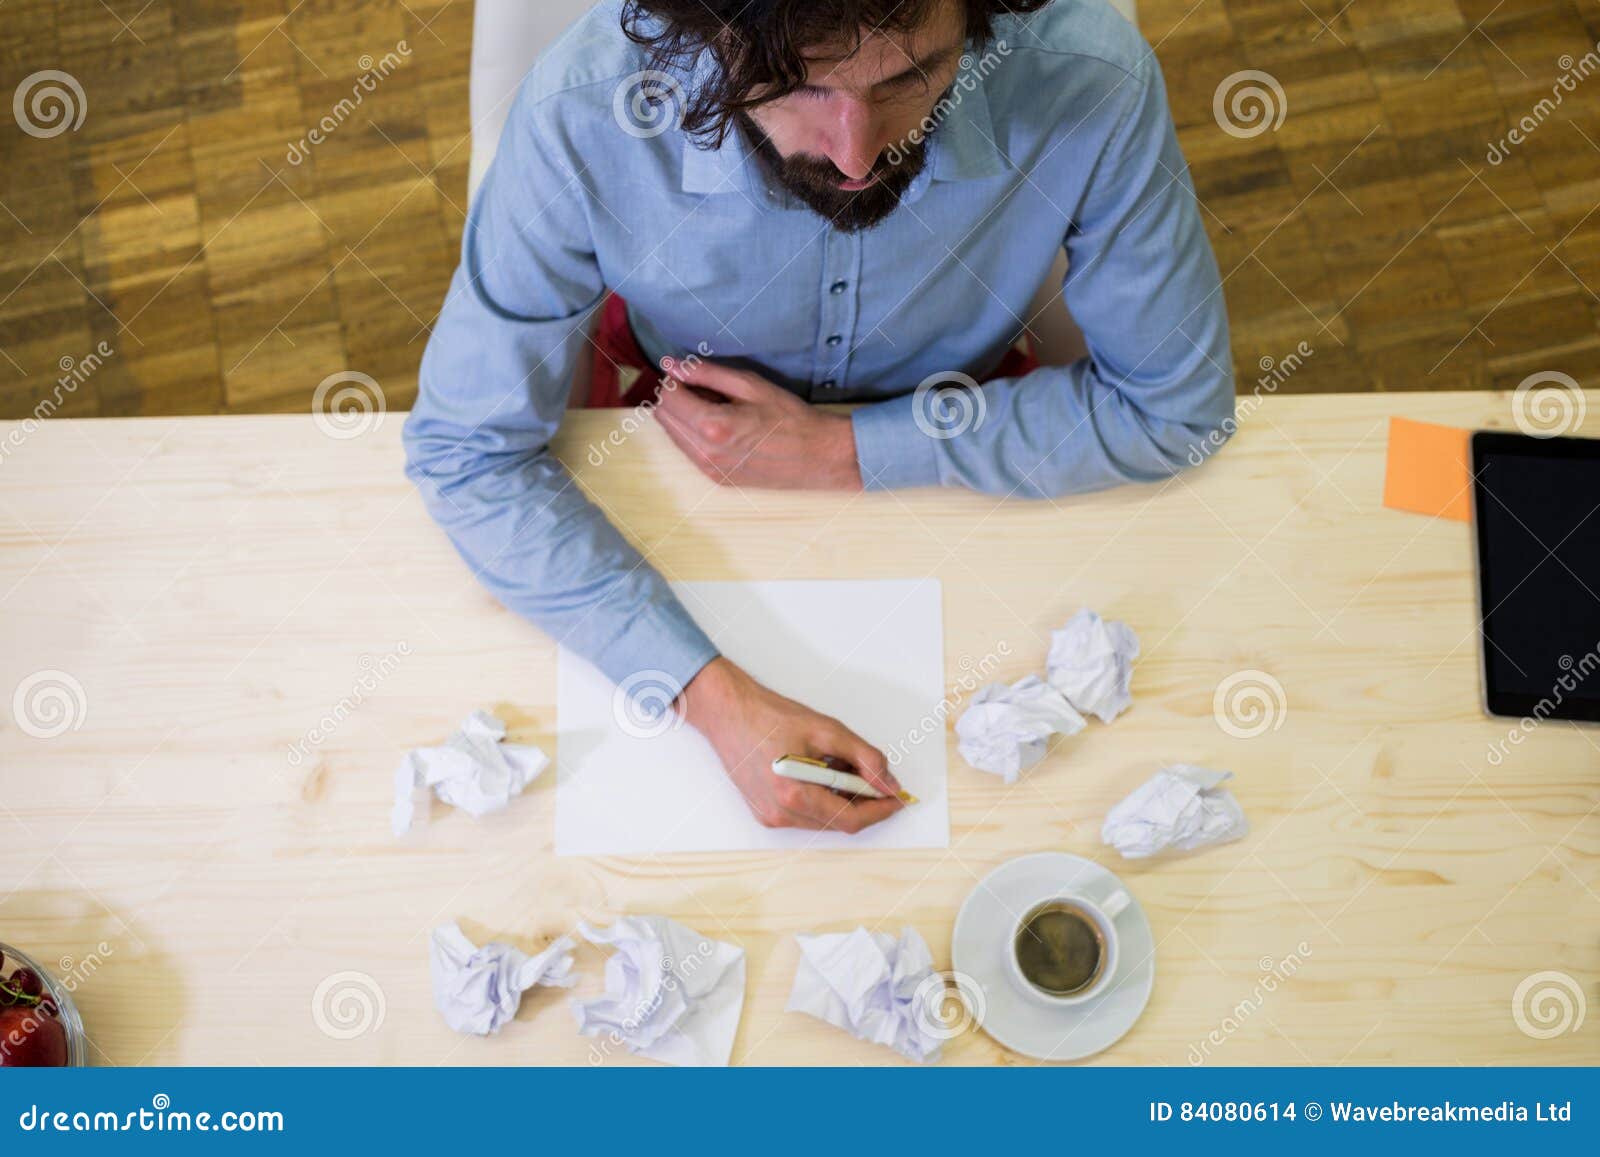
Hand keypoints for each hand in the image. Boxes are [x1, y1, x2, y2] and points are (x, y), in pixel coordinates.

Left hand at [653, 357, 862, 489]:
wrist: (818, 456)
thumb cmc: (790, 417)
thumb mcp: (750, 385)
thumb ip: (706, 373)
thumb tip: (670, 364)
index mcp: (712, 426)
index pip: (667, 396)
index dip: (677, 379)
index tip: (696, 375)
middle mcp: (705, 452)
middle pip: (664, 416)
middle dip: (677, 398)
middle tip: (709, 391)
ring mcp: (709, 469)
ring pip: (673, 435)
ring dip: (685, 417)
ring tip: (719, 410)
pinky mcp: (717, 479)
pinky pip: (689, 451)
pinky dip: (696, 434)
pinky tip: (724, 428)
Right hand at [676, 657, 904, 831]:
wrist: (729, 713)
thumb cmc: (770, 717)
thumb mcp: (826, 730)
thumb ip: (864, 758)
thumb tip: (888, 781)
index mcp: (794, 795)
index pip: (851, 819)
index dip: (880, 810)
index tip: (897, 798)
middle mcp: (780, 813)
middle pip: (838, 822)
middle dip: (864, 804)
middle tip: (879, 781)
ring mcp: (770, 816)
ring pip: (823, 821)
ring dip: (843, 802)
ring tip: (845, 770)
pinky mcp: (765, 813)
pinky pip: (806, 816)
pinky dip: (823, 800)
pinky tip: (822, 775)